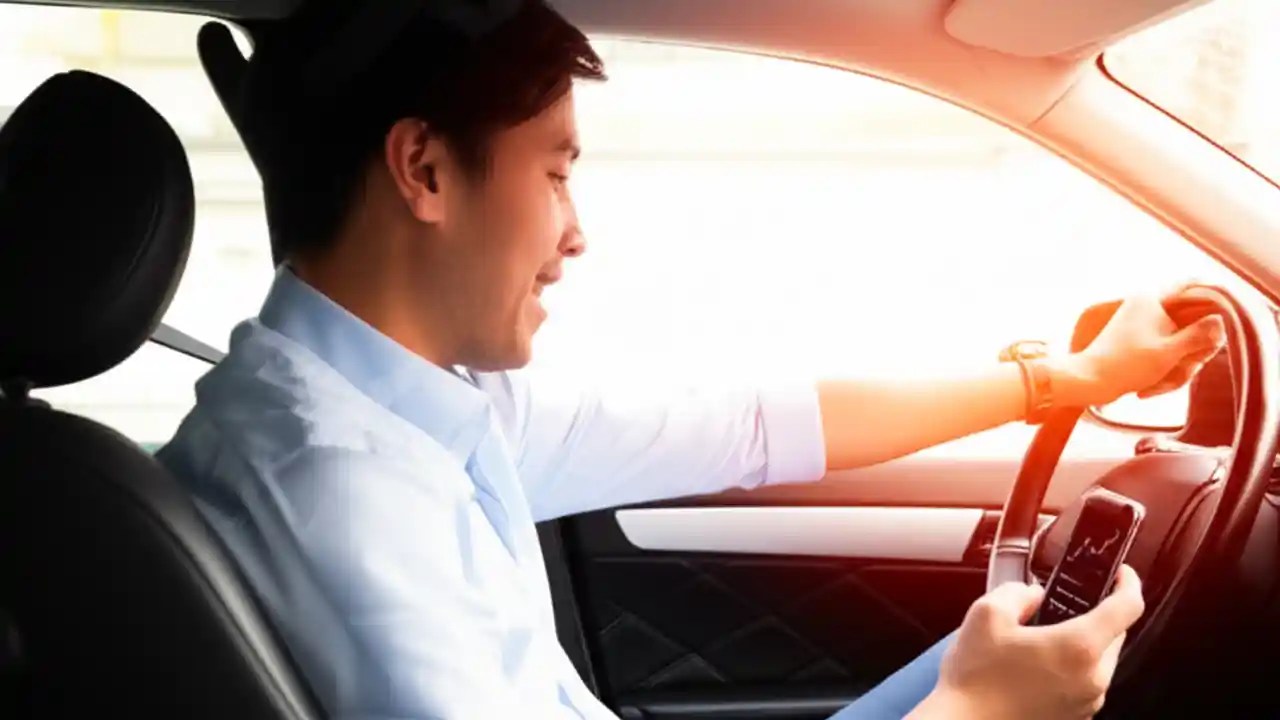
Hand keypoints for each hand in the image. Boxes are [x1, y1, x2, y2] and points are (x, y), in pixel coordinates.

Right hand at [910, 566, 1144, 719]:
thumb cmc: (975, 678)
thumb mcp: (987, 614)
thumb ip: (1018, 592)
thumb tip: (1033, 594)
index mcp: (1078, 647)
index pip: (1128, 608)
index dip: (1129, 583)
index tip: (1121, 573)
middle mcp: (1092, 678)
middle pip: (1116, 636)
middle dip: (1098, 616)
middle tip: (1064, 606)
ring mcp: (1086, 703)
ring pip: (1101, 662)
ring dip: (1083, 645)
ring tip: (1043, 640)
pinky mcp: (1074, 718)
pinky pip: (1085, 684)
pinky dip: (1071, 670)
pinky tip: (1037, 667)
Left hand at [1057, 292, 1225, 406]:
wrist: (1086, 382)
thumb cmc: (1125, 365)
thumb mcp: (1169, 352)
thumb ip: (1198, 336)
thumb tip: (1221, 321)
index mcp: (1152, 298)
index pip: (1194, 288)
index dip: (1211, 303)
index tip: (1216, 324)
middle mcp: (1146, 306)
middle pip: (1189, 325)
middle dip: (1190, 356)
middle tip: (1184, 370)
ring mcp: (1142, 325)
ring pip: (1177, 344)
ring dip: (1175, 370)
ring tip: (1157, 386)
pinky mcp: (1138, 342)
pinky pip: (1163, 354)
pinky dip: (1162, 372)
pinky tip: (1148, 389)